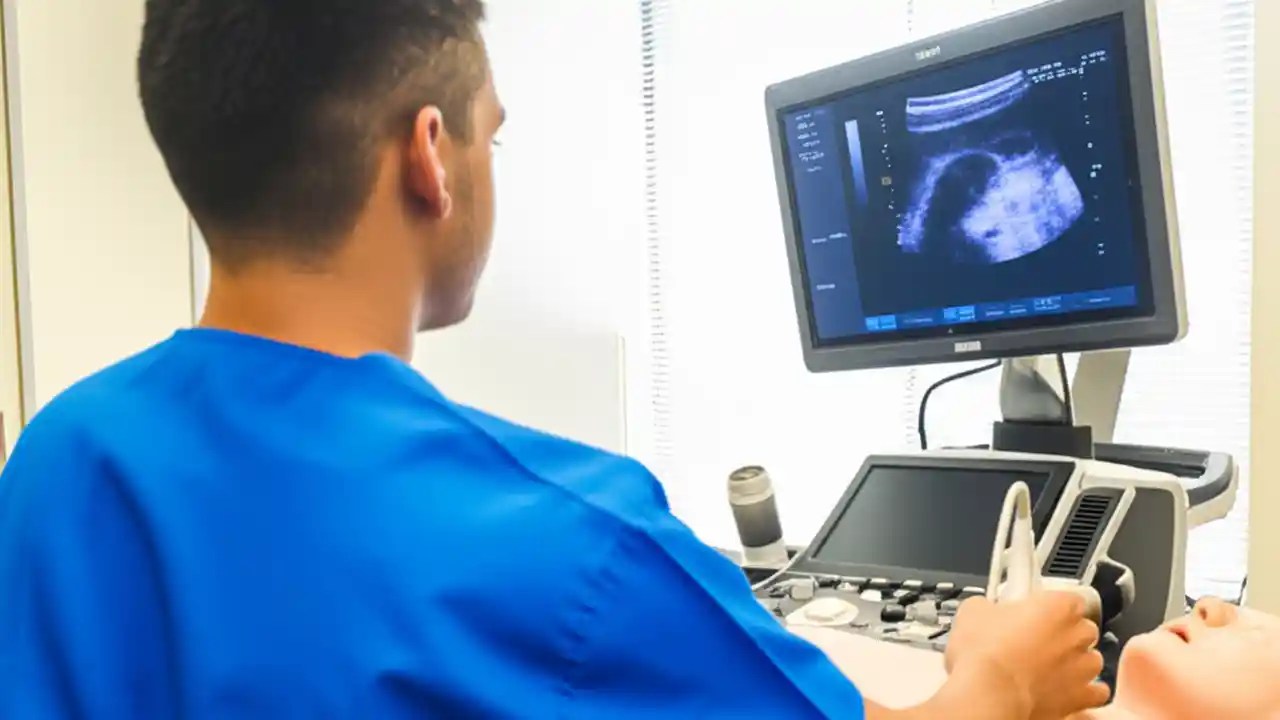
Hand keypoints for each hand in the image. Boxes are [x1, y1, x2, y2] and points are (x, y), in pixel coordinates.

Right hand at [945, 593, 1107, 719]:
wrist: (989, 694)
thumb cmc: (985, 654)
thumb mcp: (974, 611)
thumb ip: (989, 605)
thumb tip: (985, 609)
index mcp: (1059, 605)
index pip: (1069, 598)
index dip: (1050, 607)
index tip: (1034, 612)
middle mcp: (1077, 634)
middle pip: (1082, 629)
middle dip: (1063, 635)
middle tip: (1033, 640)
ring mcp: (1083, 667)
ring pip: (1090, 661)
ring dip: (1073, 663)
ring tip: (1043, 669)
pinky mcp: (1081, 697)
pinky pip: (1094, 692)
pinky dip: (1080, 692)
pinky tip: (1059, 691)